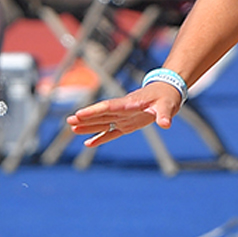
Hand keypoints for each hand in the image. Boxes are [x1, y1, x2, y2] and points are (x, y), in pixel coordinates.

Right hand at [66, 81, 181, 145]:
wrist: (167, 93)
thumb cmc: (167, 97)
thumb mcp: (168, 105)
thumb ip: (165, 114)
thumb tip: (165, 124)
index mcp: (130, 104)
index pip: (108, 107)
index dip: (94, 111)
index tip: (79, 113)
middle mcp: (123, 110)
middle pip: (101, 114)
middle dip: (85, 118)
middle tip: (69, 121)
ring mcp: (124, 117)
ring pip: (103, 122)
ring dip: (88, 126)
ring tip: (72, 129)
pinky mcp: (127, 124)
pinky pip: (111, 132)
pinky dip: (101, 137)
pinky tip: (88, 143)